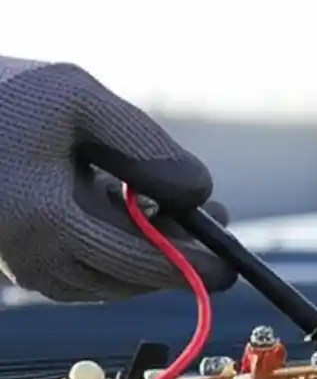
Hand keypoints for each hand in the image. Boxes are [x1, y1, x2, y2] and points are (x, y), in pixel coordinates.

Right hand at [0, 57, 235, 300]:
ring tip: (183, 212)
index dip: (190, 266)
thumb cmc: (4, 98)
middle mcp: (30, 255)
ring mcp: (22, 264)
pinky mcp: (21, 260)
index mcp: (43, 219)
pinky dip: (118, 251)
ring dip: (151, 254)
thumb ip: (144, 146)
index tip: (231, 265)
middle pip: (128, 278)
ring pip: (108, 280)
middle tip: (217, 222)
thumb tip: (201, 193)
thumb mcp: (79, 101)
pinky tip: (137, 211)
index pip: (136, 261)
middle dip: (179, 256)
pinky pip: (84, 272)